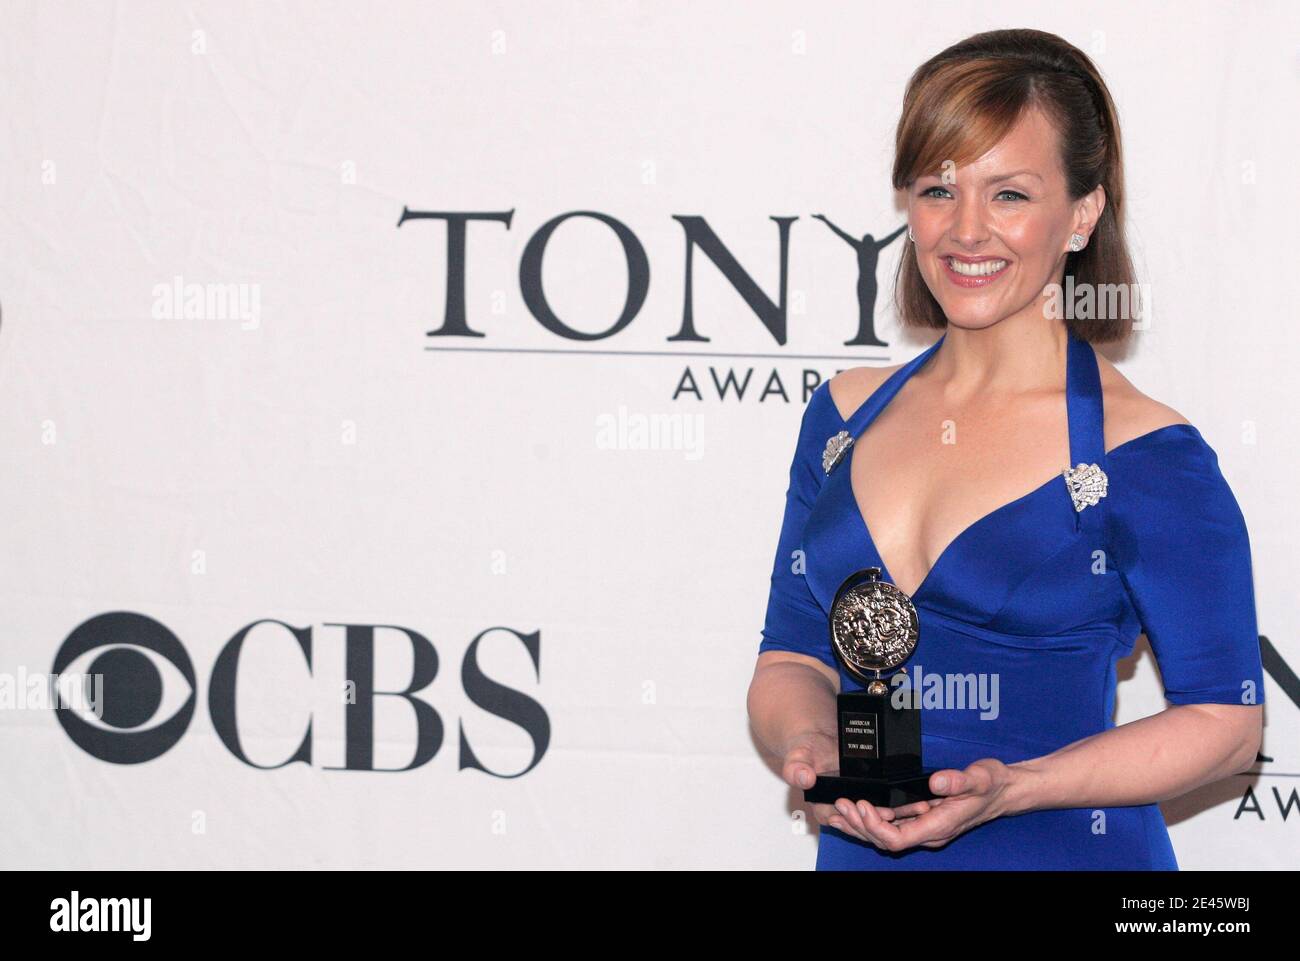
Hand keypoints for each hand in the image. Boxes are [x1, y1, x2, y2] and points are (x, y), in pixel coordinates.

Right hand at [780, 734, 908, 830]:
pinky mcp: (871, 794)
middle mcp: (842, 808)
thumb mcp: (797, 755)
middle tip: (904, 810)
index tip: (876, 809)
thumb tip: (803, 778)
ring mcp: (858, 802)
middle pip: (866, 821)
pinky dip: (901, 800)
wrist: (817, 733)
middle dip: (886, 817)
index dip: (860, 818)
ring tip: (917, 805)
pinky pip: (888, 801)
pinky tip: (916, 795)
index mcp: (822, 806)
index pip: (842, 820)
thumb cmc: (806, 747)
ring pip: (880, 814)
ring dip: (899, 811)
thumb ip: (796, 768)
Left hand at [824, 759, 1016, 850]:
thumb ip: (959, 781)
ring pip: (883, 834)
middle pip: (884, 840)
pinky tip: (853, 809)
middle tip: (841, 804)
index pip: (898, 839)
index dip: (875, 826)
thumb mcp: (980, 778)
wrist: (1003, 790)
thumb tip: (937, 781)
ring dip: (859, 823)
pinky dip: (869, 817)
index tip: (862, 805)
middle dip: (859, 824)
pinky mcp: (919, 816)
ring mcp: (922, 825)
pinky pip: (889, 823)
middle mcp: (928, 831)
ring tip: (837, 809)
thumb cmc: (992, 786)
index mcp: (939, 826)